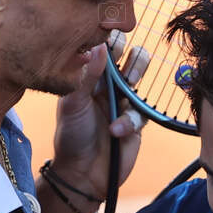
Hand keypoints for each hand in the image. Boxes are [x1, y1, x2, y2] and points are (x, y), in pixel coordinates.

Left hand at [52, 31, 150, 200]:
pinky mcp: (136, 124)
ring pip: (140, 80)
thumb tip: (100, 45)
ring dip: (136, 77)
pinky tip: (115, 131)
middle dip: (132, 58)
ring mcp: (123, 104)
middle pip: (130, 59)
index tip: (113, 37)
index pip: (105, 50)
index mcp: (90, 78)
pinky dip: (129, 121)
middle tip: (125, 64)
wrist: (82, 175)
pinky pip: (141, 113)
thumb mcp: (73, 103)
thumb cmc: (71, 137)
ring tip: (129, 83)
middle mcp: (108, 87)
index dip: (112, 41)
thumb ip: (87, 75)